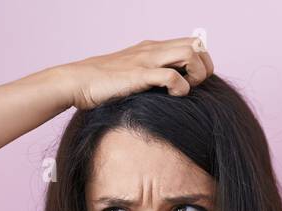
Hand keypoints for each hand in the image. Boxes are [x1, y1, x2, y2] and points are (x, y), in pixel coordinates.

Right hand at [59, 37, 214, 109]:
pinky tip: (172, 96)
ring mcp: (146, 60)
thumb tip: (170, 89)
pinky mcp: (139, 75)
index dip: (201, 62)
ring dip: (196, 74)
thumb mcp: (134, 75)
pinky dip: (180, 88)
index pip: (192, 43)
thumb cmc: (104, 84)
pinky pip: (172, 76)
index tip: (194, 81)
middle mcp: (153, 49)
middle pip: (196, 45)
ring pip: (189, 53)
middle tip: (194, 85)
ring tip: (185, 90)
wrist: (77, 82)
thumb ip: (151, 76)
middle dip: (204, 66)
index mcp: (153, 48)